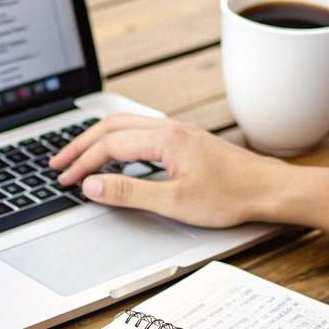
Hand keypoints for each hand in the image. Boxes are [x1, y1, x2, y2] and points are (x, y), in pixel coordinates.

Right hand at [49, 114, 290, 227]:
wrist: (270, 189)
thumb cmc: (231, 196)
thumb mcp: (173, 202)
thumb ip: (128, 192)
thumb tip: (93, 185)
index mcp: (164, 139)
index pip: (109, 146)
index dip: (83, 164)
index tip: (66, 181)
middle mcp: (169, 129)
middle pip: (112, 127)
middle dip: (81, 145)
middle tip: (58, 164)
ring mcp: (179, 132)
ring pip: (126, 126)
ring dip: (98, 141)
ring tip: (80, 157)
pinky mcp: (186, 141)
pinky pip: (141, 132)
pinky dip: (118, 142)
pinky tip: (116, 156)